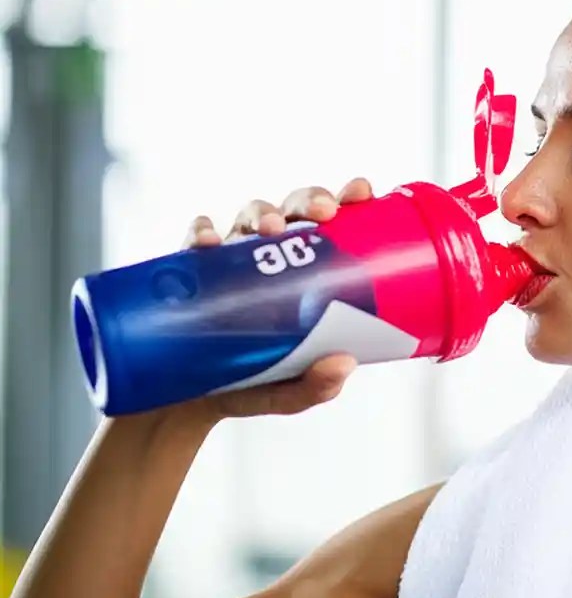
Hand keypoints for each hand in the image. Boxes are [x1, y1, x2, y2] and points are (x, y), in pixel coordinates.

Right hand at [178, 177, 375, 420]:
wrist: (183, 405)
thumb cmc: (249, 385)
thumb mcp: (288, 392)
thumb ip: (315, 385)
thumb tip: (343, 365)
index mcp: (305, 272)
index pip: (330, 225)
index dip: (346, 199)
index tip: (361, 191)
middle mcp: (270, 257)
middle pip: (293, 211)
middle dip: (309, 201)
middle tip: (323, 213)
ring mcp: (230, 260)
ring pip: (248, 218)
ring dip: (262, 214)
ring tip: (272, 228)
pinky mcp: (189, 272)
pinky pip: (192, 244)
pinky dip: (200, 234)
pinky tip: (207, 243)